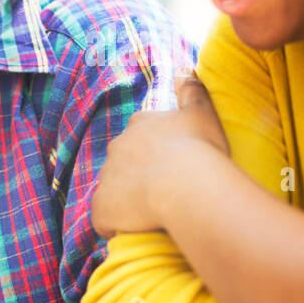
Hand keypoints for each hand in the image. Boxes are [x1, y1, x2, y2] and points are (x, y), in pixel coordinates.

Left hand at [90, 72, 230, 237]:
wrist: (187, 187)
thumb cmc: (201, 151)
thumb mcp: (203, 113)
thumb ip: (192, 90)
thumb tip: (182, 70)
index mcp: (141, 125)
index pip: (142, 139)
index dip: (157, 156)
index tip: (174, 169)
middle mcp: (117, 147)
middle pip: (125, 164)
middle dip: (139, 177)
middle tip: (166, 194)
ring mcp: (105, 178)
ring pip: (114, 192)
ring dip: (128, 202)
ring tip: (154, 216)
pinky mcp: (100, 209)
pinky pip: (104, 220)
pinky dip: (116, 226)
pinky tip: (136, 231)